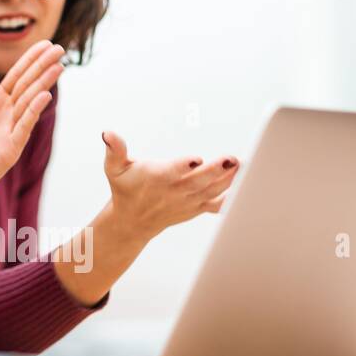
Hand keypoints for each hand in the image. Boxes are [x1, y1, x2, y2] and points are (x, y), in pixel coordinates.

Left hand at [0, 40, 64, 200]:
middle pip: (28, 85)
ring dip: (43, 84)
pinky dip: (33, 110)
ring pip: (30, 102)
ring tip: (58, 66)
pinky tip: (44, 95)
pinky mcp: (11, 147)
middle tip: (60, 48)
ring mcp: (12, 129)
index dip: (31, 60)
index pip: (17, 76)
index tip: (46, 42)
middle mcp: (9, 113)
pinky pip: (24, 125)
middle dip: (43, 67)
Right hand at [101, 131, 239, 242]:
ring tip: (242, 164)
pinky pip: (218, 204)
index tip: (196, 159)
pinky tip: (248, 186)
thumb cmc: (125, 189)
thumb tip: (107, 133)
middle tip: (231, 158)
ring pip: (212, 191)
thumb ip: (115, 149)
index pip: (172, 172)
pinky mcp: (197, 207)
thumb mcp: (114, 168)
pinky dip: (233, 199)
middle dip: (215, 170)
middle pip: (199, 182)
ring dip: (229, 179)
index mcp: (157, 179)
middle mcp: (175, 192)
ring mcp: (189, 202)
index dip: (184, 166)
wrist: (133, 221)